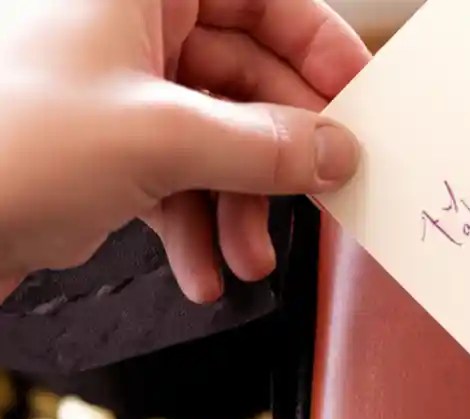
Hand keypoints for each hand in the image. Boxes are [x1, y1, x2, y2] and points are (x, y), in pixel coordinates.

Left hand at [0, 0, 369, 303]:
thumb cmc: (3, 147)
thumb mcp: (162, 140)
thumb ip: (269, 145)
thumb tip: (337, 149)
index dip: (321, 48)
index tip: (361, 105)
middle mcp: (125, 26)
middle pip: (247, 75)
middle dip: (279, 154)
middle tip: (319, 198)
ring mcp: (112, 87)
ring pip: (218, 134)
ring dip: (241, 205)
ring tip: (249, 259)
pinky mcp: (98, 145)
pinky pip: (178, 175)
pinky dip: (196, 225)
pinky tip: (203, 270)